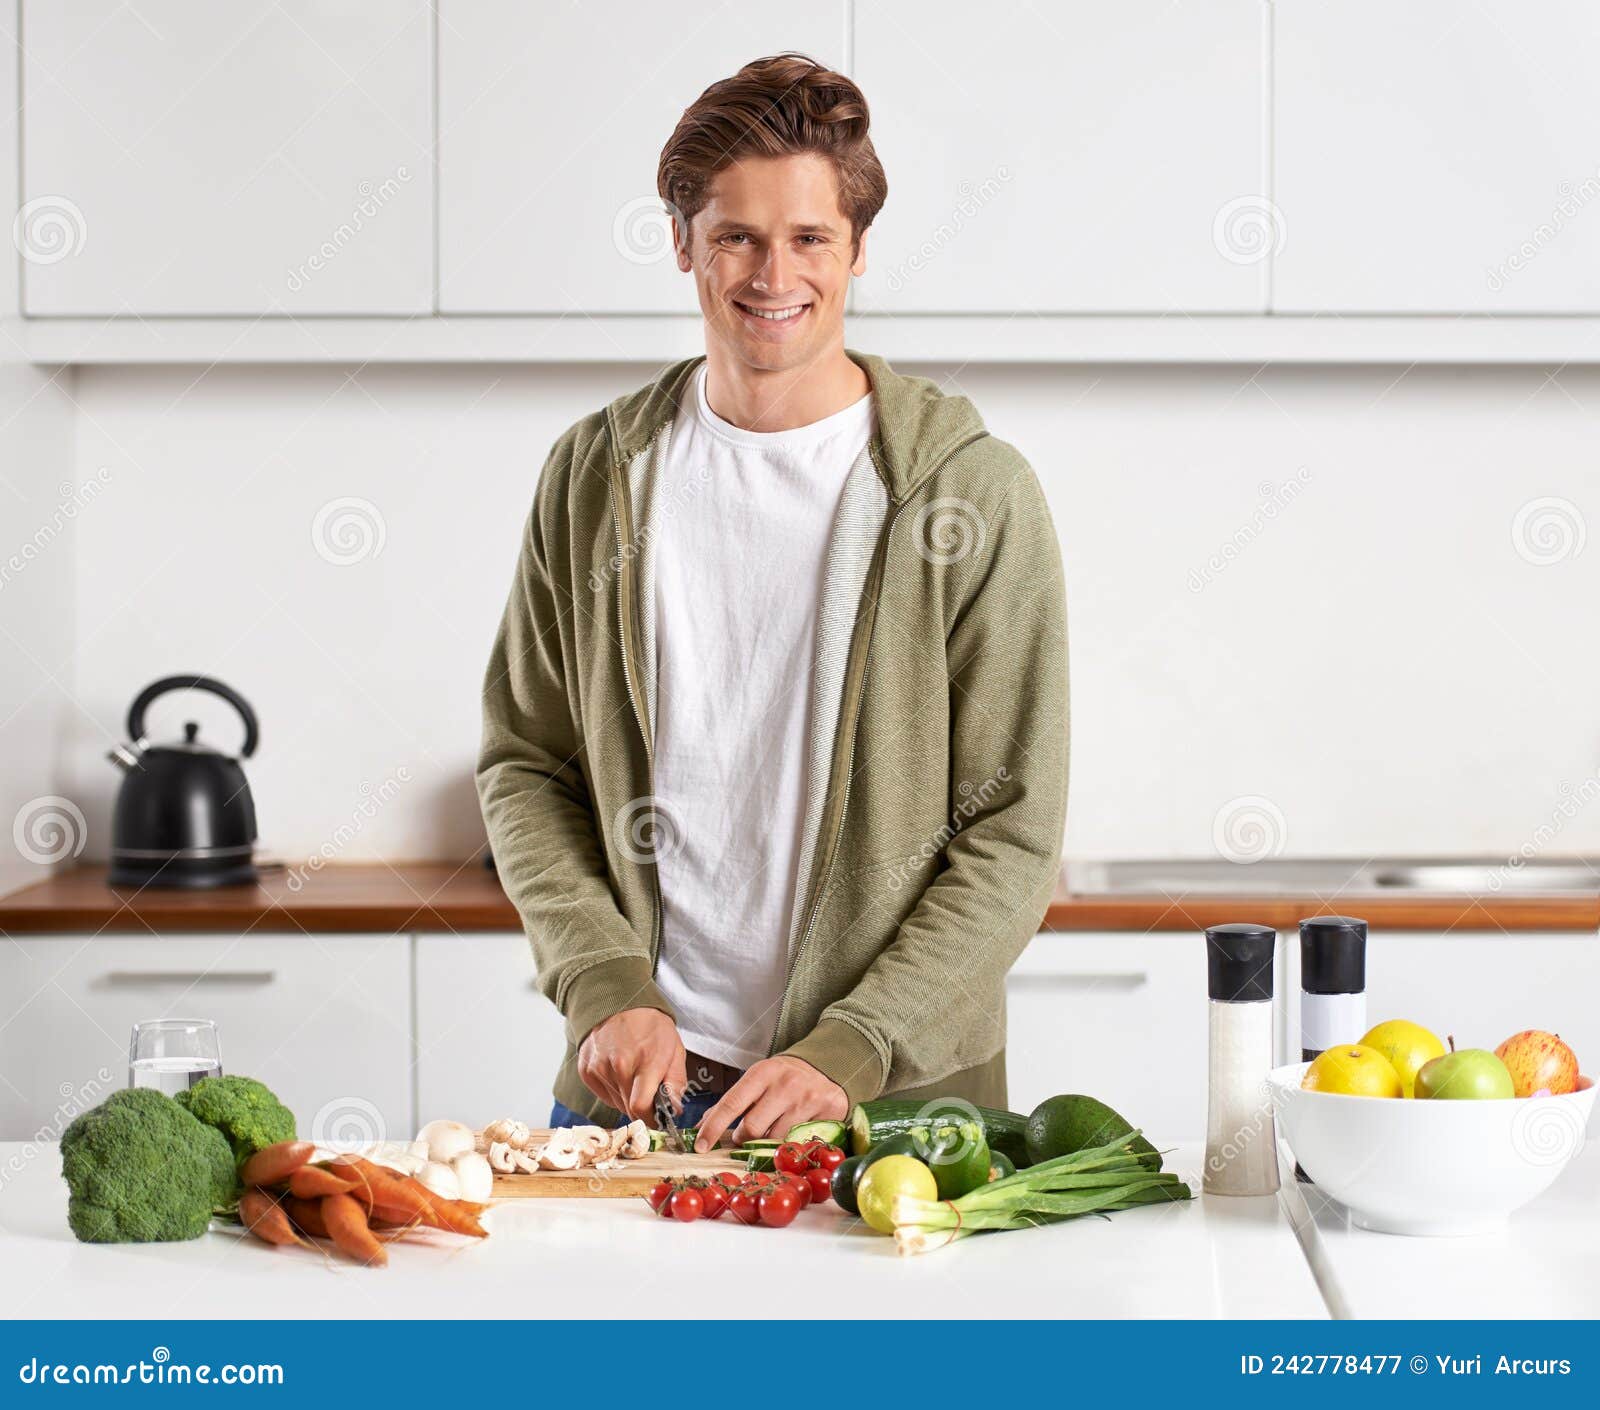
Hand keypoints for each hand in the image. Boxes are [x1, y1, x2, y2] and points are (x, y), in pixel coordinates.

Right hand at [577, 1008, 686, 1120]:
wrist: (619, 1002)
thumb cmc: (651, 1026)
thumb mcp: (675, 1049)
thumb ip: (676, 1082)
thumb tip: (675, 1110)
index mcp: (646, 1061)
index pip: (640, 1107)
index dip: (650, 1118)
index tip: (657, 1116)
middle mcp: (619, 1066)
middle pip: (629, 1109)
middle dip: (642, 1107)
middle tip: (649, 1091)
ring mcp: (599, 1068)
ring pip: (616, 1104)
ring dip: (627, 1098)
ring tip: (633, 1075)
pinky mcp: (586, 1070)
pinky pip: (604, 1095)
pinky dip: (614, 1091)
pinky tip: (620, 1073)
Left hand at [694, 1056, 846, 1152]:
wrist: (825, 1068)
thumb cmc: (784, 1077)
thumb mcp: (758, 1080)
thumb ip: (732, 1102)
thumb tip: (701, 1126)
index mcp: (763, 1072)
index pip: (732, 1103)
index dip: (714, 1127)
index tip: (700, 1145)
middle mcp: (786, 1084)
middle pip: (752, 1128)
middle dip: (744, 1138)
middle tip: (748, 1134)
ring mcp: (808, 1099)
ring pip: (775, 1140)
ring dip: (768, 1142)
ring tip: (774, 1128)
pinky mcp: (827, 1113)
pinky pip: (799, 1142)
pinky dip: (792, 1143)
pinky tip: (795, 1130)